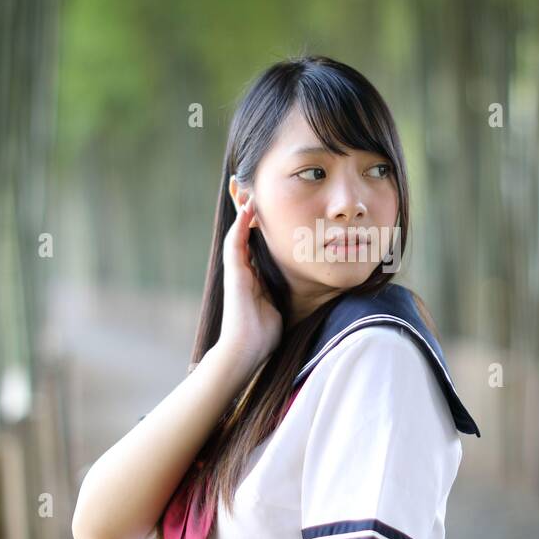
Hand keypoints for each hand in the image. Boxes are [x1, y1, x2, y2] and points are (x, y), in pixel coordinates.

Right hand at [218, 195, 282, 373]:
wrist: (245, 350)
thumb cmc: (262, 334)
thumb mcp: (277, 306)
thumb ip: (282, 293)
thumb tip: (304, 286)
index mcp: (253, 277)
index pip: (256, 244)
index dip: (259, 226)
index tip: (264, 208)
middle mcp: (243, 270)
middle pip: (243, 234)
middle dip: (245, 212)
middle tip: (245, 189)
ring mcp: (236, 271)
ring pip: (237, 233)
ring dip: (241, 212)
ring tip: (245, 191)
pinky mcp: (233, 274)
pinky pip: (236, 244)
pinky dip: (241, 226)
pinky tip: (247, 210)